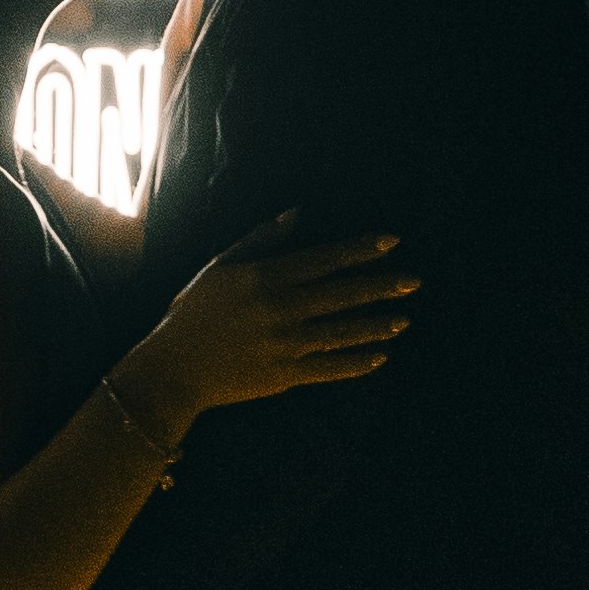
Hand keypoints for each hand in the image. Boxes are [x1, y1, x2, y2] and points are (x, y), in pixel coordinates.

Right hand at [122, 215, 419, 436]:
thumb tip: (296, 214)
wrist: (174, 368)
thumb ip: (260, 240)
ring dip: (377, 325)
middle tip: (414, 281)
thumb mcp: (220, 266)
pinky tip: (380, 357)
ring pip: (342, 333)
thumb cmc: (194, 311)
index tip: (392, 242)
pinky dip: (357, 363)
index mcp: (265, 278)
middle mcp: (280, 310)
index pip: (325, 260)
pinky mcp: (285, 376)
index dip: (361, 250)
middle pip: (342, 295)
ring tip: (404, 319)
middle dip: (382, 286)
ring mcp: (285, 345)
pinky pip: (330, 368)